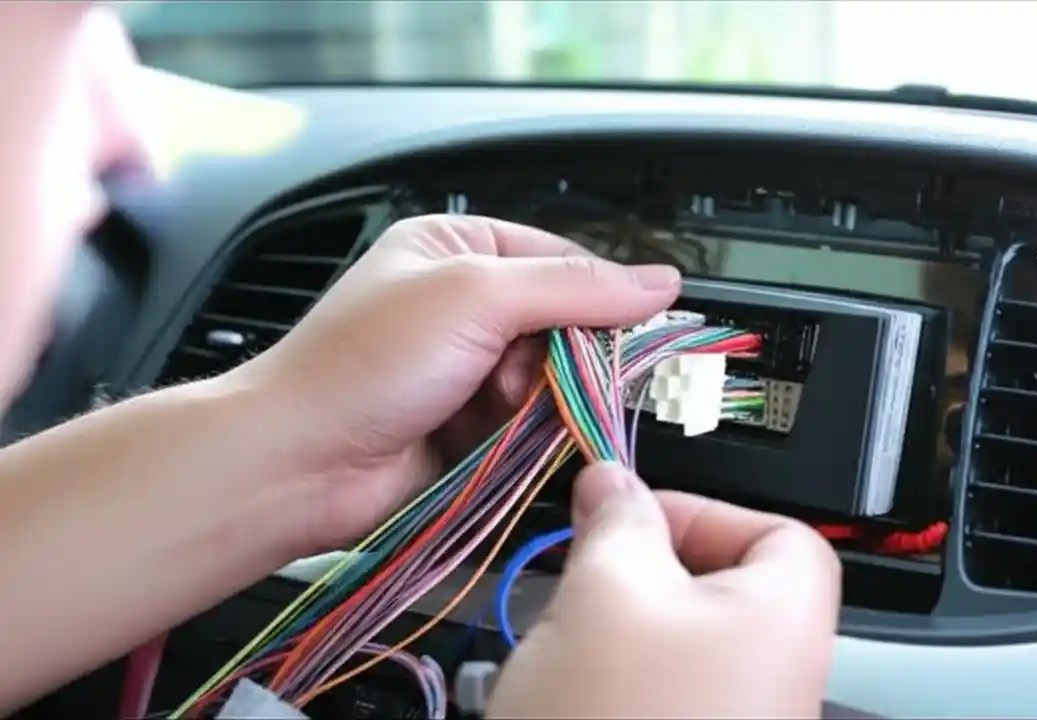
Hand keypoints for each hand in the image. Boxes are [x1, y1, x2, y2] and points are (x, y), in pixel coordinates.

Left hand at [231, 215, 680, 553]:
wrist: (299, 464)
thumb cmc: (365, 363)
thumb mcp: (474, 295)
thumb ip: (575, 288)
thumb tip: (661, 281)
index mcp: (459, 246)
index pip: (565, 260)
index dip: (598, 297)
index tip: (623, 331)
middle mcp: (463, 302)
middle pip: (566, 325)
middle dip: (555, 356)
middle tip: (519, 374)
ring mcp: (466, 367)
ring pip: (553, 380)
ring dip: (534, 400)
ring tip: (490, 408)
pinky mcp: (468, 425)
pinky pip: (530, 425)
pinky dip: (521, 434)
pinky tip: (487, 439)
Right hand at [488, 462, 841, 717]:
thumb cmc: (616, 718)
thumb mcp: (605, 591)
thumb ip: (616, 521)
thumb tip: (612, 480)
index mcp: (788, 619)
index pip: (781, 533)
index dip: (706, 514)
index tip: (633, 521)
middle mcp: (780, 679)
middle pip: (722, 590)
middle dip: (642, 576)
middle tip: (587, 582)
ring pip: (681, 646)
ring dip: (618, 632)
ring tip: (565, 647)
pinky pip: (662, 697)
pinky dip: (614, 684)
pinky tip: (566, 695)